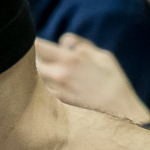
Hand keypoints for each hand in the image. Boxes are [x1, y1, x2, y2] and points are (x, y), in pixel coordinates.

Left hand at [34, 33, 149, 124]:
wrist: (121, 110)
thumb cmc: (114, 79)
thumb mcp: (102, 55)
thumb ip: (81, 45)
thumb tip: (64, 42)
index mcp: (69, 59)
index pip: (38, 46)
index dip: (31, 42)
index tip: (28, 39)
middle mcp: (60, 75)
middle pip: (31, 63)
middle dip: (30, 58)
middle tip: (31, 55)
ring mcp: (59, 91)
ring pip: (36, 78)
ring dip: (34, 72)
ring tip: (36, 69)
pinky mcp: (60, 103)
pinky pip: (44, 91)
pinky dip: (42, 86)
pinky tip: (44, 86)